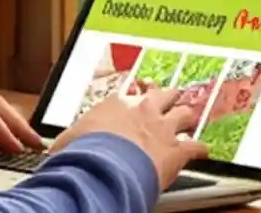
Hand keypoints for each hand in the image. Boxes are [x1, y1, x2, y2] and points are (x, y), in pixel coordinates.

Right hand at [52, 82, 208, 189]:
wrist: (103, 168)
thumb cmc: (83, 154)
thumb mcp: (67, 141)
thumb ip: (69, 140)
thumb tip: (56, 150)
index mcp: (115, 105)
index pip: (128, 92)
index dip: (134, 93)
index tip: (135, 91)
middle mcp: (142, 110)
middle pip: (161, 94)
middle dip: (166, 95)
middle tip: (168, 94)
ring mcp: (162, 128)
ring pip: (182, 113)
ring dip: (186, 115)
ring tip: (189, 114)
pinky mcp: (176, 150)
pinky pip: (195, 146)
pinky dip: (200, 148)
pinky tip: (204, 150)